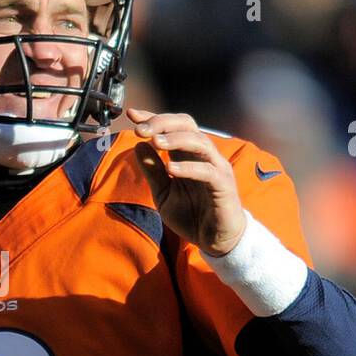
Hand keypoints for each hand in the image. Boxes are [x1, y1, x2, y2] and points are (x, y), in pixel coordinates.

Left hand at [128, 108, 246, 256]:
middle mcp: (203, 155)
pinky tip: (172, 169)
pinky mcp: (224, 185)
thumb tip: (138, 145)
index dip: (153, 117)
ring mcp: (216, 168)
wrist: (215, 241)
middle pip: (187, 125)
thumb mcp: (163, 193)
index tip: (132, 114)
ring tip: (155, 142)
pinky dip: (189, 168)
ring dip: (176, 140)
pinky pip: (208, 171)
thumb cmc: (192, 215)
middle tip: (141, 129)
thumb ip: (152, 170)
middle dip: (163, 123)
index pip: (172, 126)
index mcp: (187, 155)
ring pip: (199, 142)